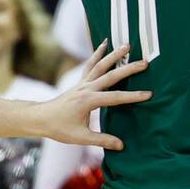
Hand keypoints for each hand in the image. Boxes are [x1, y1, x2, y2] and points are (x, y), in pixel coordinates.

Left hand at [32, 42, 150, 148]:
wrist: (40, 118)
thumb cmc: (59, 128)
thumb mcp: (80, 138)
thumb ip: (101, 140)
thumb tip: (121, 145)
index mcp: (88, 101)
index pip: (115, 98)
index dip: (133, 96)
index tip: (149, 94)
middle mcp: (86, 88)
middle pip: (110, 75)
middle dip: (129, 69)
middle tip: (145, 63)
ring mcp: (83, 83)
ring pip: (100, 65)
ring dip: (114, 54)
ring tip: (128, 45)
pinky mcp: (81, 82)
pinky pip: (91, 65)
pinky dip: (98, 53)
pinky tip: (105, 44)